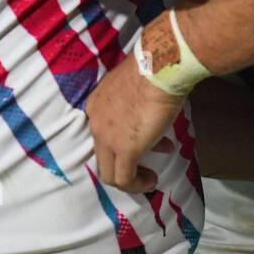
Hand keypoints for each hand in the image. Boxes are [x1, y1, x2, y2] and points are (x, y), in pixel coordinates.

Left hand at [86, 43, 185, 193]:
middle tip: (142, 163)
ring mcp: (107, 138)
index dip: (121, 141)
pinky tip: (151, 181)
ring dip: (131, 177)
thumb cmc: (151, 70)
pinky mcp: (125, 151)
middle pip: (103, 155)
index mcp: (96, 104)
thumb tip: (148, 114)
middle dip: (124, 161)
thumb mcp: (134, 87)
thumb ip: (133, 103)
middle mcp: (95, 122)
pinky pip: (124, 179)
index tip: (142, 142)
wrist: (158, 68)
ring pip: (110, 172)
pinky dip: (136, 185)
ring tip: (149, 176)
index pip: (102, 133)